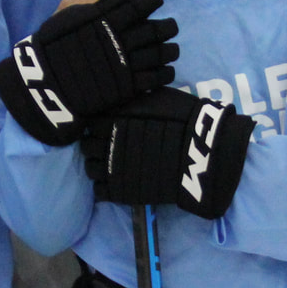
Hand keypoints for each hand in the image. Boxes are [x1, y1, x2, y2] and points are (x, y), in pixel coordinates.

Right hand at [0, 0, 178, 145]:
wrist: (46, 82)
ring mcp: (126, 64)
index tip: (156, 0)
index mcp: (107, 20)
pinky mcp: (128, 87)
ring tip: (172, 49)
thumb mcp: (71, 18)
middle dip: (168, 26)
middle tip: (171, 26)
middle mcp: (121, 40)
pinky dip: (166, 72)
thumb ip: (96, 11)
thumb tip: (114, 3)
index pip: (140, 5)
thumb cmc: (53, 47)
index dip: (152, 1)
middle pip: (156, 29)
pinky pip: (157, 78)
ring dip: (171, 50)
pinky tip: (167, 70)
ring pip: (161, 53)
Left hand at [81, 87, 254, 218]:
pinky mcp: (121, 191)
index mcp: (112, 118)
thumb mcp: (156, 97)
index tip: (108, 127)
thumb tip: (123, 96)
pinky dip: (104, 187)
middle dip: (95, 144)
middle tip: (110, 146)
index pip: (90, 122)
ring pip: (90, 168)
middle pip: (86, 145)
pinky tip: (116, 182)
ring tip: (112, 165)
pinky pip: (99, 191)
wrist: (199, 151)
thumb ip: (133, 100)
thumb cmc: (182, 118)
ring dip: (98, 165)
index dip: (99, 125)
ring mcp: (111, 168)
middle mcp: (106, 142)